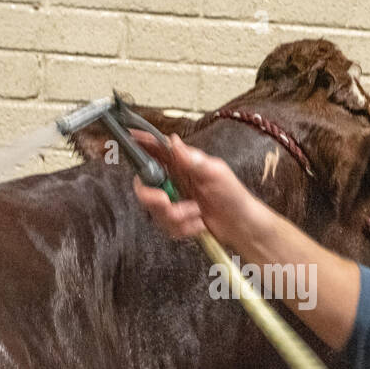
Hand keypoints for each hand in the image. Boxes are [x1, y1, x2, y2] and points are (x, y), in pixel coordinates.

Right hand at [129, 131, 264, 247]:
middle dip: (153, 198)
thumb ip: (193, 159)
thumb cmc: (233, 196)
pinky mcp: (175, 220)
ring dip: (177, 217)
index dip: (140, 143)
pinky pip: (166, 227)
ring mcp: (173, 201)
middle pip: (145, 186)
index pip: (156, 149)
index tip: (129, 139)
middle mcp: (174, 180)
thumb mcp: (216, 173)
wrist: (240, 226)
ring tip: (197, 214)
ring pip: (155, 211)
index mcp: (182, 164)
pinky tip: (198, 224)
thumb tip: (174, 141)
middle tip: (165, 200)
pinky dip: (184, 229)